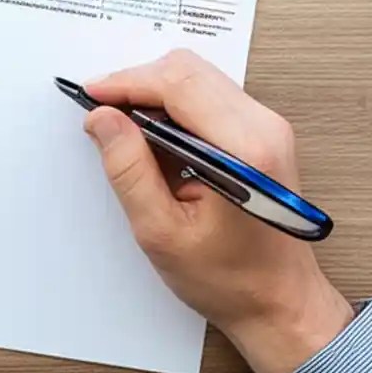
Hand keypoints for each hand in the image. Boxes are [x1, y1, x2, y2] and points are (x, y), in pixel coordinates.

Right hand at [83, 50, 352, 372]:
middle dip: (137, 82)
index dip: (127, 82)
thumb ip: (130, 170)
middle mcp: (264, 128)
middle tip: (101, 113)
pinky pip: (209, 95)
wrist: (281, 301)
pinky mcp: (261, 132)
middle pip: (189, 70)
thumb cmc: (230, 278)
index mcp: (245, 150)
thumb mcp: (162, 231)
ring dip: (154, 92)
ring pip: (198, 77)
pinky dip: (172, 104)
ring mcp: (267, 127)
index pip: (178, 84)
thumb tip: (103, 119)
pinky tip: (152, 135)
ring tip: (122, 127)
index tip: (91, 95)